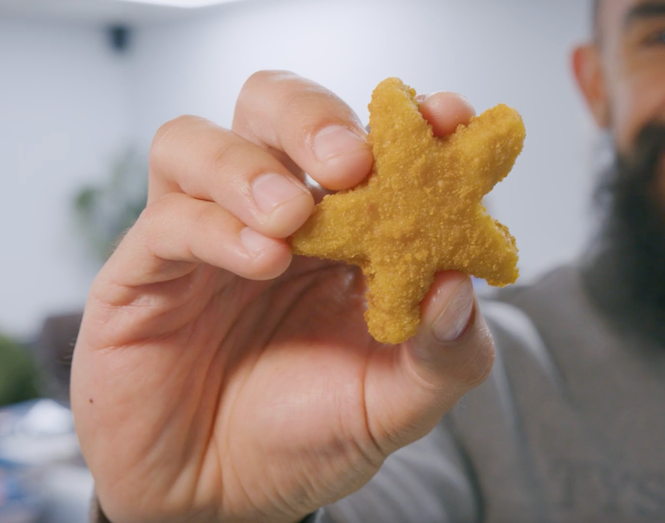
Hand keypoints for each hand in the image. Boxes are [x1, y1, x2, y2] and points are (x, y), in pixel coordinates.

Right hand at [71, 71, 493, 522]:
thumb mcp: (398, 406)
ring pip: (197, 141)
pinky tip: (261, 259)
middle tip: (353, 160)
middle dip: (313, 117)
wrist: (222, 501)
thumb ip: (444, 354)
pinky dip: (214, 227)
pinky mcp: (145, 273)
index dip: (408, 119)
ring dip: (250, 167)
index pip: (368, 140)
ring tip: (293, 217)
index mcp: (343, 228)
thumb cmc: (311, 438)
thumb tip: (462, 287)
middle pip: (271, 107)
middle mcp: (272, 216)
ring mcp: (204, 236)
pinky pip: (167, 220)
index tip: (446, 117)